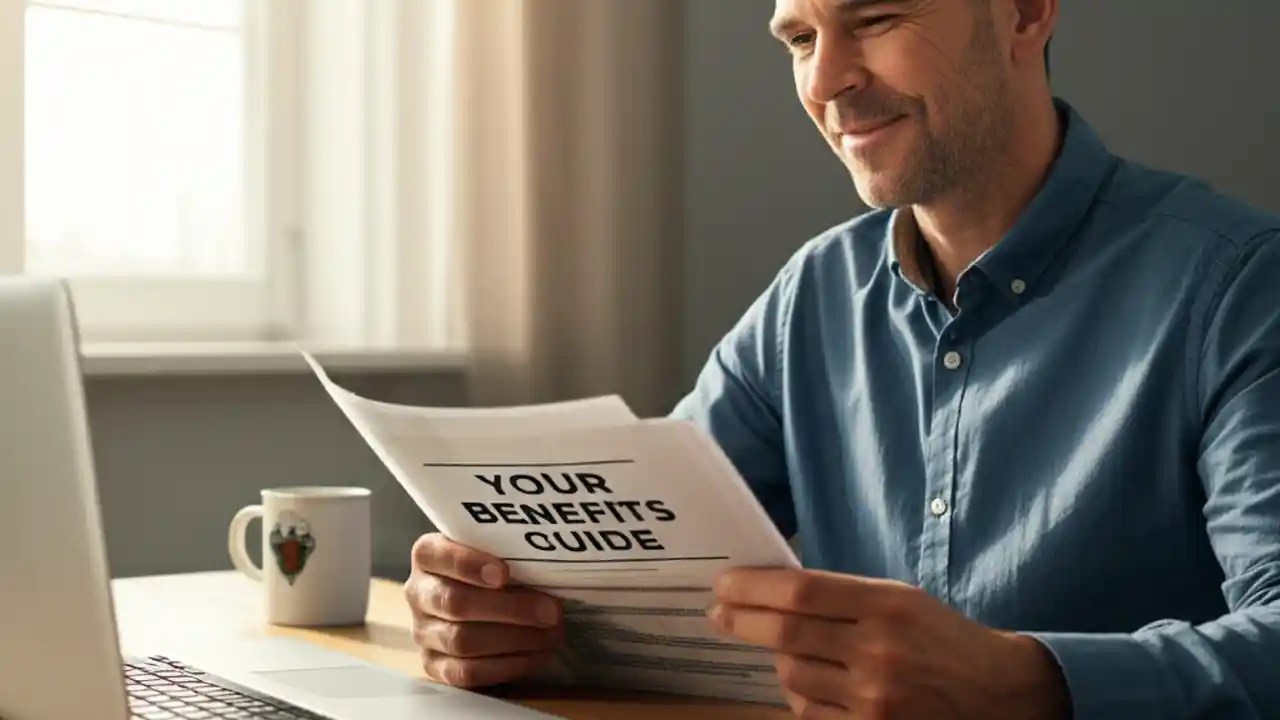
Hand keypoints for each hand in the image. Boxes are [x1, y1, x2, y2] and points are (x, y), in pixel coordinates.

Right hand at [405, 533, 563, 686]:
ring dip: (514, 639)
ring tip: (551, 634)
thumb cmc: (493, 569)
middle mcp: (419, 593)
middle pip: (455, 603)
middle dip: (510, 609)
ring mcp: (423, 632)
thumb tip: (548, 567)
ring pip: (461, 641)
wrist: (478, 598)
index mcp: (428, 555)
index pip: (439, 556)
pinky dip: (506, 665)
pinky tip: (535, 655)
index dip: (469, 565)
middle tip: (551, 611)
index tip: (504, 574)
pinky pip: (466, 672)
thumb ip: (509, 553)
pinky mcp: (435, 665)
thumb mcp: (495, 551)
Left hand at [708, 569, 1070, 719]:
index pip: (801, 590)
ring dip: (777, 660)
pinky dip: (800, 695)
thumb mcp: (901, 600)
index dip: (752, 587)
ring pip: (790, 676)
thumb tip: (771, 591)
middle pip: (784, 633)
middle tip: (719, 613)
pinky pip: (808, 713)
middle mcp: (878, 650)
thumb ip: (843, 596)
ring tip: (783, 650)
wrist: (1000, 694)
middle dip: (740, 621)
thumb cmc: (942, 639)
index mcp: (887, 605)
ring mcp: (874, 698)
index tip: (724, 585)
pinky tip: (808, 684)